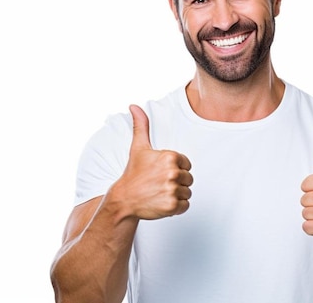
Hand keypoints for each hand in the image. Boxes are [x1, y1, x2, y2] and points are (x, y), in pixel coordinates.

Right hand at [112, 104, 192, 219]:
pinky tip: (162, 202)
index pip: (186, 164)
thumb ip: (141, 126)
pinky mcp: (172, 206)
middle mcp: (172, 172)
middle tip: (158, 184)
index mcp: (169, 157)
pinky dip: (176, 207)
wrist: (123, 199)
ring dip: (176, 195)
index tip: (160, 172)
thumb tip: (134, 106)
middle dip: (176, 182)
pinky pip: (185, 206)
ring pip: (187, 192)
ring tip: (160, 193)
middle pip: (189, 179)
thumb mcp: (138, 148)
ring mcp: (172, 190)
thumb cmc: (133, 173)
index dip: (175, 169)